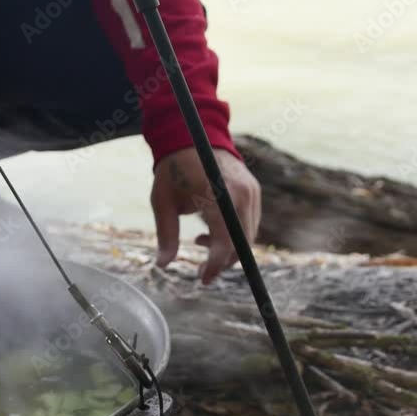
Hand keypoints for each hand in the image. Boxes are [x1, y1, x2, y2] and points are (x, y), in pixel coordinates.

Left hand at [150, 147, 260, 283]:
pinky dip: (235, 236)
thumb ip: (166, 235)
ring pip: (248, 237)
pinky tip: (211, 230)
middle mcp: (239, 194)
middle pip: (241, 244)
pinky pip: (250, 224)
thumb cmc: (173, 170)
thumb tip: (162, 265)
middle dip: (222, 262)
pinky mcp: (254, 191)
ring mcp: (250, 192)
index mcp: (215, 196)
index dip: (215, 265)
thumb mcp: (162, 203)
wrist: (194, 137)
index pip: (224, 240)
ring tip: (199, 241)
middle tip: (200, 271)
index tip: (203, 279)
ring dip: (228, 249)